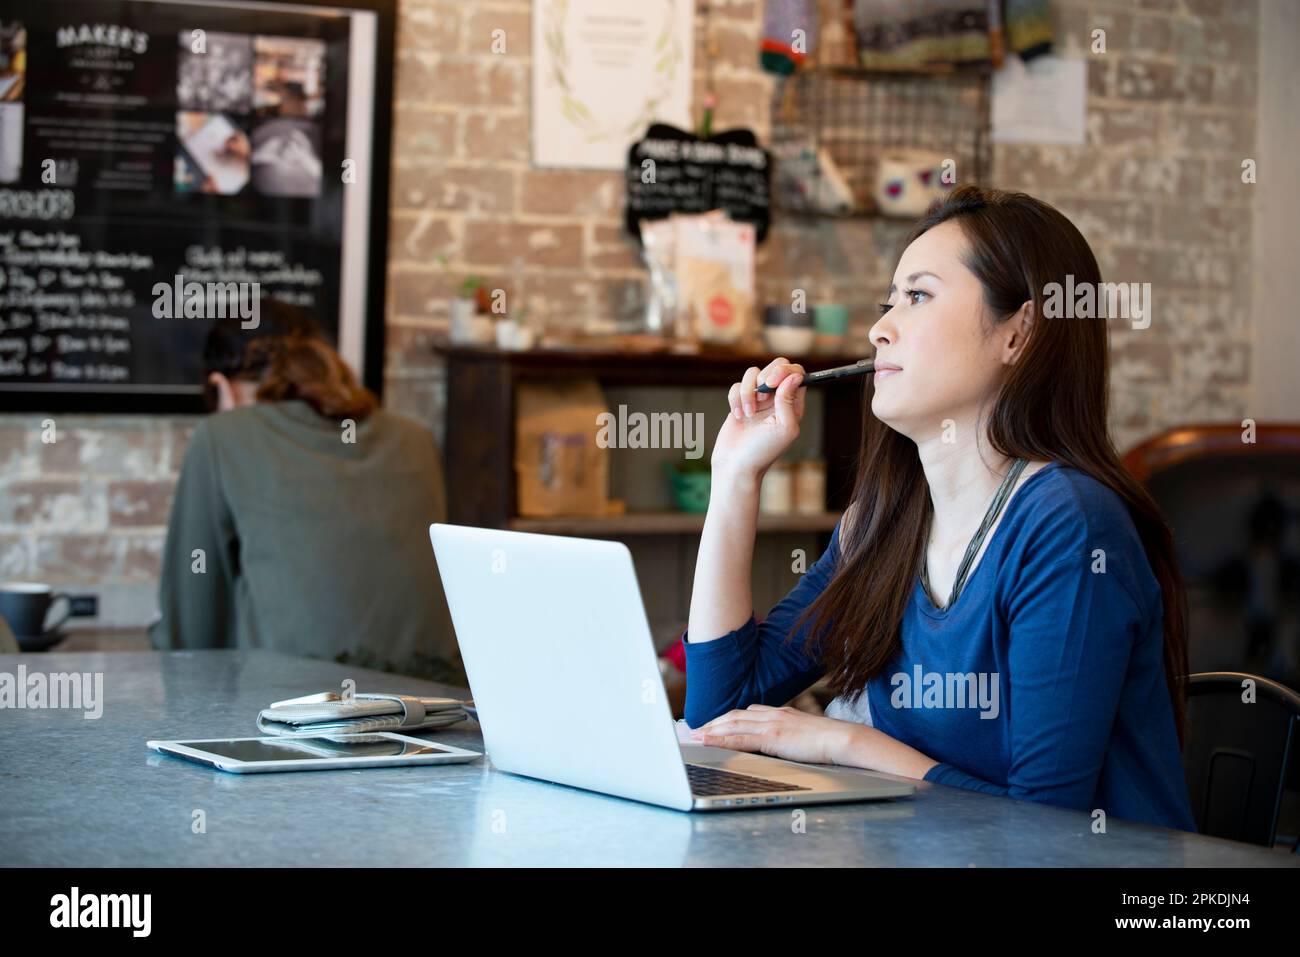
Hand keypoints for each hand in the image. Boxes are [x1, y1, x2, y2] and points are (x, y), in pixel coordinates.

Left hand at [689, 704, 858, 765]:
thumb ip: (790, 733)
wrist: (845, 739)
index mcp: (780, 713)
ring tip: (695, 735)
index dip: (727, 718)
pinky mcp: (773, 737)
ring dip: (711, 730)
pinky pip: (740, 738)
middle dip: (713, 723)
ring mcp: (772, 724)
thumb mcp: (805, 732)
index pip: (747, 713)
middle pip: (734, 716)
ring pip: (733, 725)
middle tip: (695, 729)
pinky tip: (708, 741)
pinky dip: (720, 738)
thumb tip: (783, 742)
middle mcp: (773, 714)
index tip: (714, 723)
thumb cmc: (830, 740)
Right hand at [710, 357, 805, 479]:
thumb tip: (795, 376)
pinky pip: (736, 386)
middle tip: (761, 395)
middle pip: (777, 365)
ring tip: (748, 413)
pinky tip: (738, 416)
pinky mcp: (740, 402)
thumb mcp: (784, 428)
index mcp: (793, 404)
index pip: (796, 374)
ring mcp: (757, 399)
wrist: (736, 464)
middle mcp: (777, 398)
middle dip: (766, 375)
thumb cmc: (763, 451)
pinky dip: (735, 399)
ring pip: (753, 373)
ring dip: (747, 391)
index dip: (785, 371)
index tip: (773, 383)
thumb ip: (789, 401)